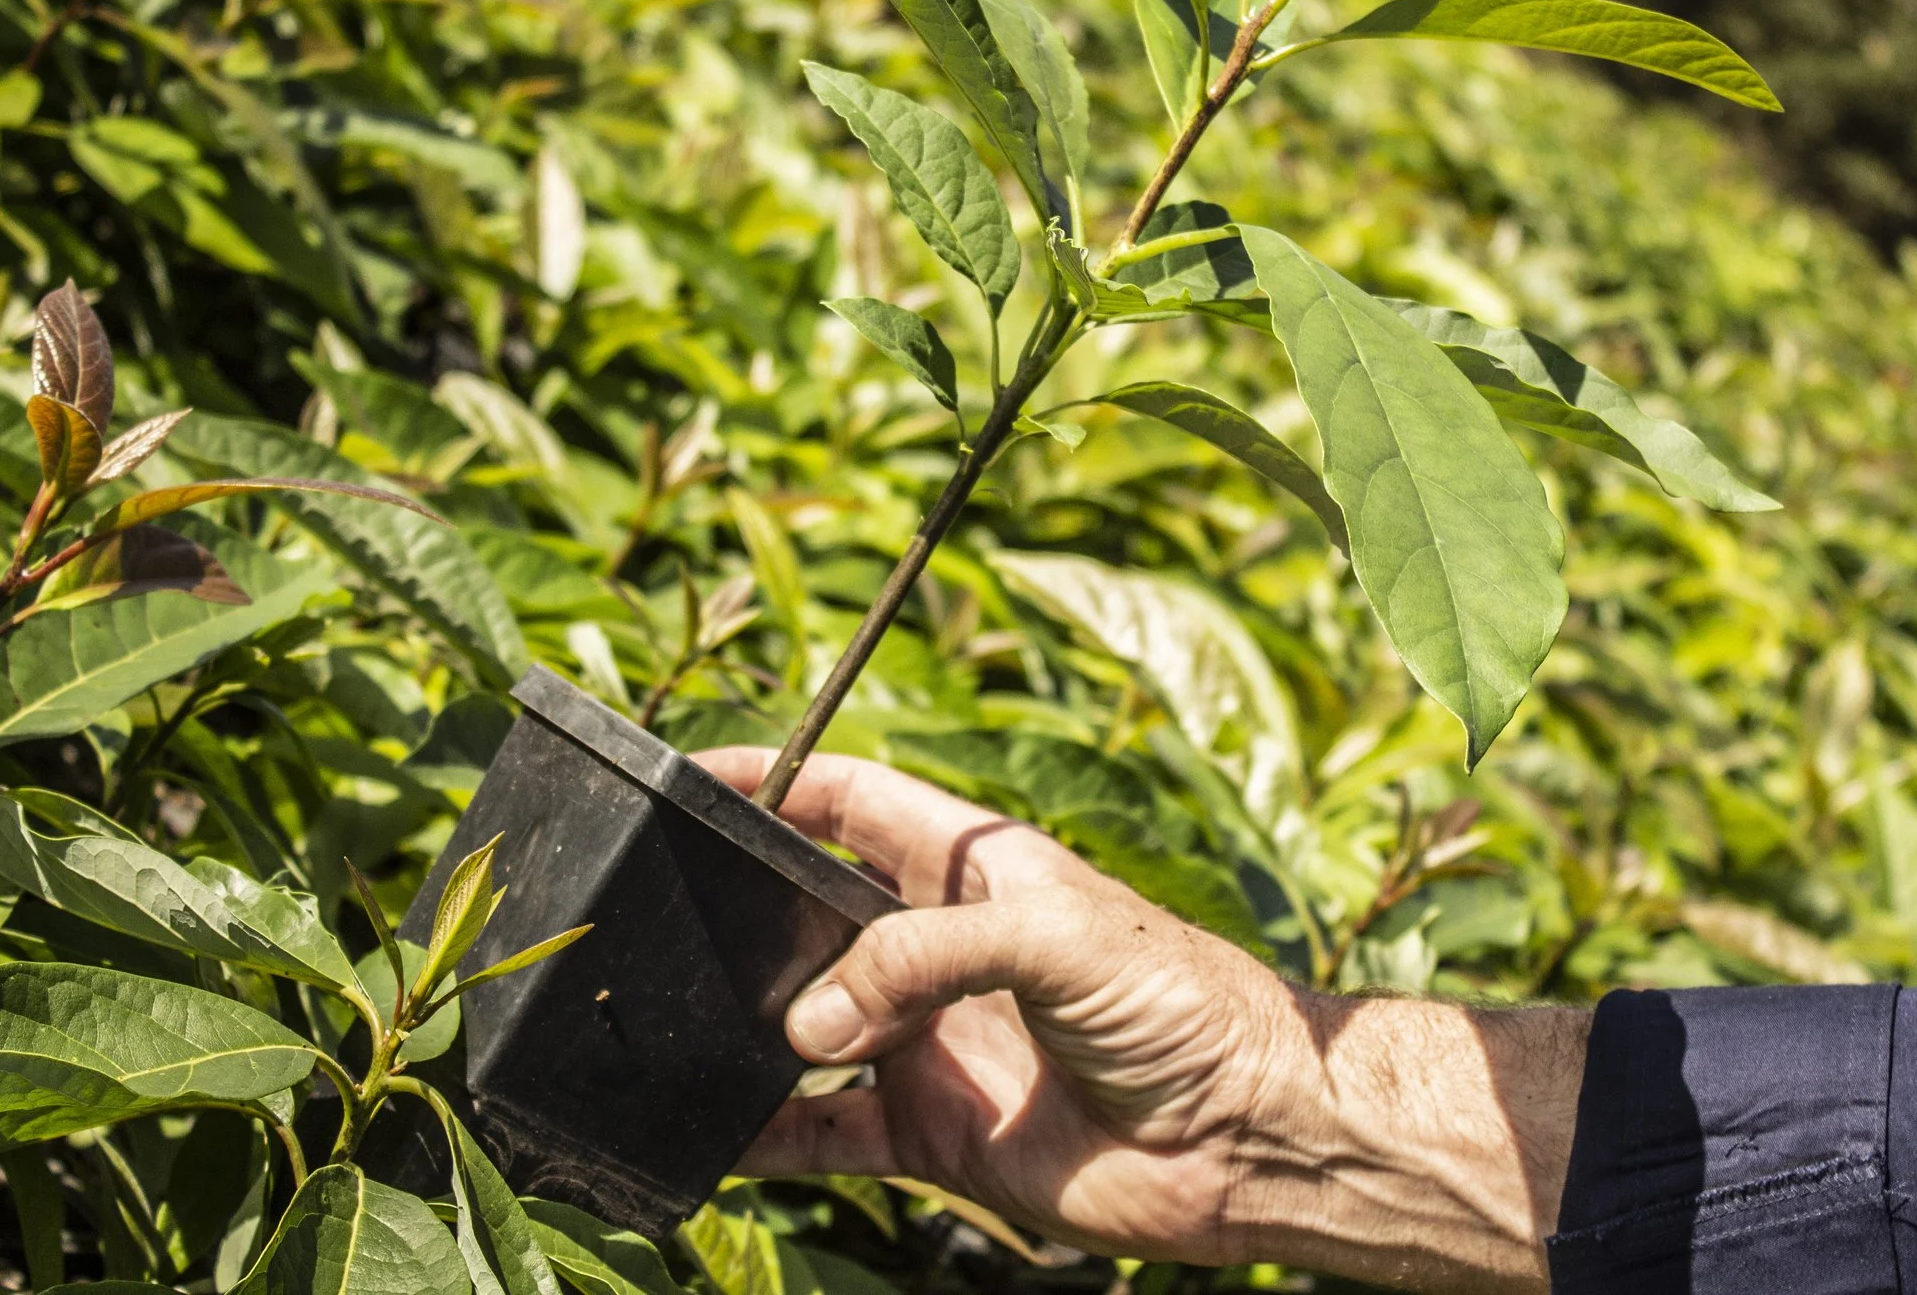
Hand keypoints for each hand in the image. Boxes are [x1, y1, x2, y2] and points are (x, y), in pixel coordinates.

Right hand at [696, 750, 1588, 1293]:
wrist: (1252, 1135)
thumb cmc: (1183, 1002)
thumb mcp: (1058, 935)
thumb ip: (925, 955)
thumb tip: (809, 1025)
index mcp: (972, 867)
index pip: (848, 802)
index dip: (772, 782)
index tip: (686, 779)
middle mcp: (939, 949)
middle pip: (808, 917)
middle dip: (740, 919)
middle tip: (665, 929)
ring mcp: (931, 1041)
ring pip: (803, 1029)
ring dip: (742, 1032)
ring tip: (668, 1032)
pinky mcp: (933, 1132)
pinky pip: (822, 1136)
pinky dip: (762, 1138)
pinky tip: (704, 1135)